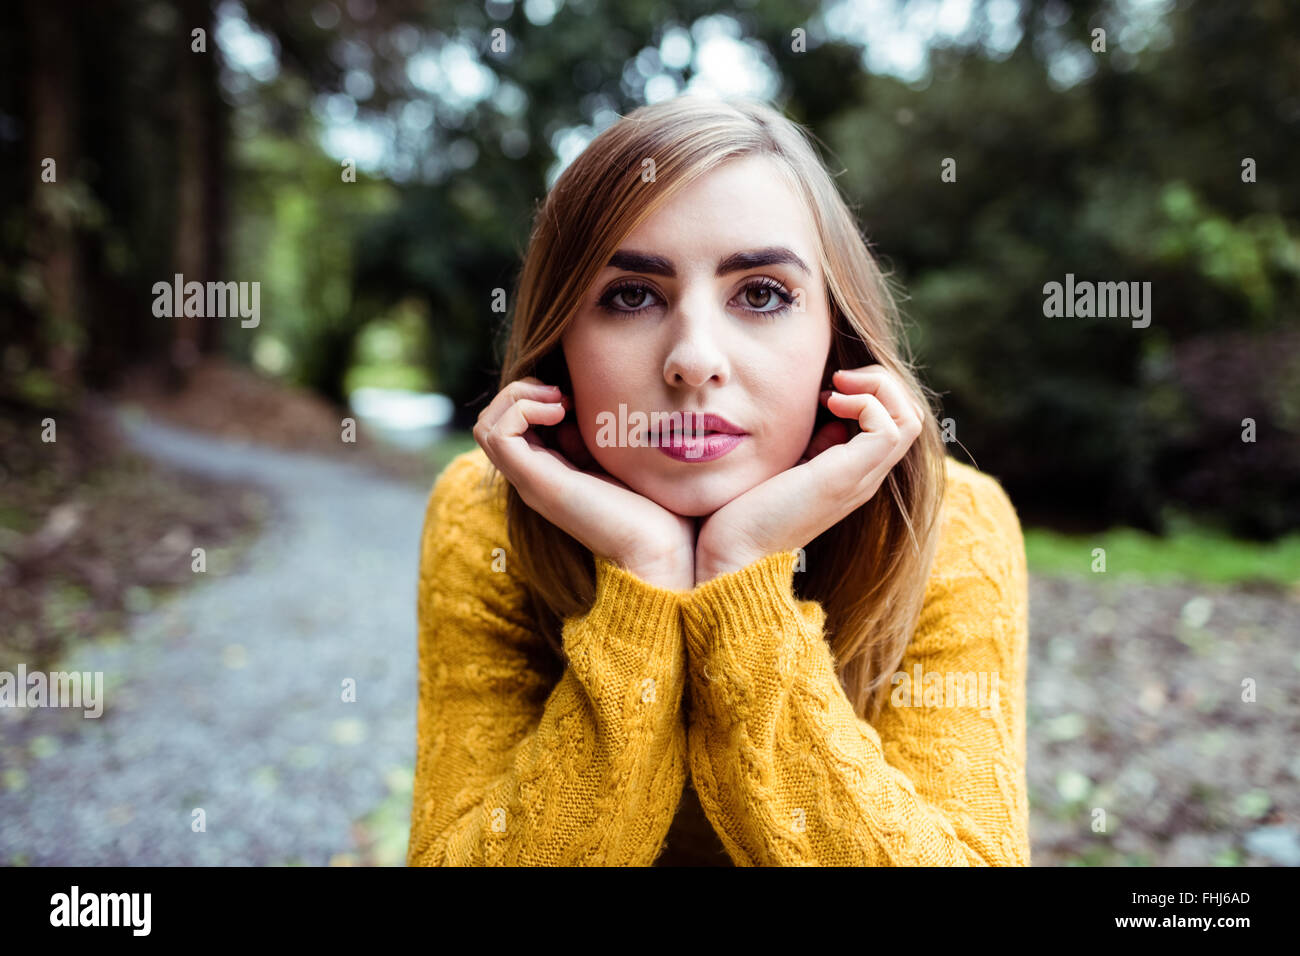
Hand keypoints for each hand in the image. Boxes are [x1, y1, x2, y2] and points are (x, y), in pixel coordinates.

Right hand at [474, 377, 695, 590]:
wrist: (661, 548)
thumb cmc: (655, 507)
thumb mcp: (618, 457)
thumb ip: (593, 435)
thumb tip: (572, 401)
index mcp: (551, 471)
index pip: (511, 425)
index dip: (534, 396)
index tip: (576, 395)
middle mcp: (533, 477)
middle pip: (489, 423)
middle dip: (520, 392)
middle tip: (562, 394)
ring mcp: (531, 481)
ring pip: (486, 426)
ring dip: (517, 398)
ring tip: (558, 402)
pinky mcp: (536, 483)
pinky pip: (498, 435)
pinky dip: (522, 410)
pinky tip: (560, 413)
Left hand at [694, 365, 924, 584]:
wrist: (734, 552)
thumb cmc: (747, 511)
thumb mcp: (788, 464)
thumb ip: (814, 442)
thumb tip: (830, 410)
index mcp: (854, 473)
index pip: (896, 423)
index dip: (870, 393)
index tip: (825, 390)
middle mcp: (866, 477)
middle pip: (911, 416)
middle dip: (880, 382)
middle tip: (837, 380)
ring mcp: (861, 479)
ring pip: (909, 418)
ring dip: (876, 388)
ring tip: (835, 389)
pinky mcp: (848, 478)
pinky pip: (888, 427)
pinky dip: (864, 402)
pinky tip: (829, 404)